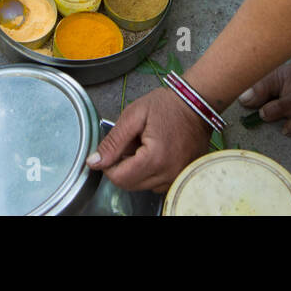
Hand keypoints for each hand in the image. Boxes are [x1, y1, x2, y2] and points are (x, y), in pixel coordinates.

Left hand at [88, 86, 212, 192]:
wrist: (197, 104)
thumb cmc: (167, 105)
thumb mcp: (134, 116)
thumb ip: (113, 142)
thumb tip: (94, 162)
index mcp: (154, 158)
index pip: (119, 178)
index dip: (110, 165)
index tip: (116, 148)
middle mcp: (168, 173)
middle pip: (130, 185)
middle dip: (123, 167)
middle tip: (132, 143)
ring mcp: (177, 177)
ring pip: (143, 186)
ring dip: (137, 171)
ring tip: (146, 146)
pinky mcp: (182, 176)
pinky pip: (157, 184)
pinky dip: (150, 173)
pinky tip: (155, 154)